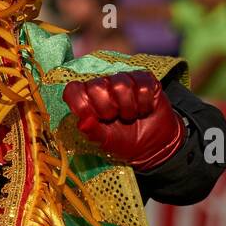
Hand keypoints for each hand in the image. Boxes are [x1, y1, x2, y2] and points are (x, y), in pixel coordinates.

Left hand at [62, 69, 185, 171]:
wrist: (152, 145)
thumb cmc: (123, 141)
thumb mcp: (104, 141)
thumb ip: (92, 131)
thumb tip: (83, 122)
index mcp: (88, 98)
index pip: (73, 89)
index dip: (80, 103)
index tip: (91, 118)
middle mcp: (104, 85)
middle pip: (97, 86)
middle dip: (107, 108)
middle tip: (114, 118)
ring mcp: (125, 80)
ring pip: (121, 85)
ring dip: (127, 108)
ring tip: (130, 117)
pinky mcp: (147, 80)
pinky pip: (143, 86)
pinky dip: (144, 104)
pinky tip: (144, 111)